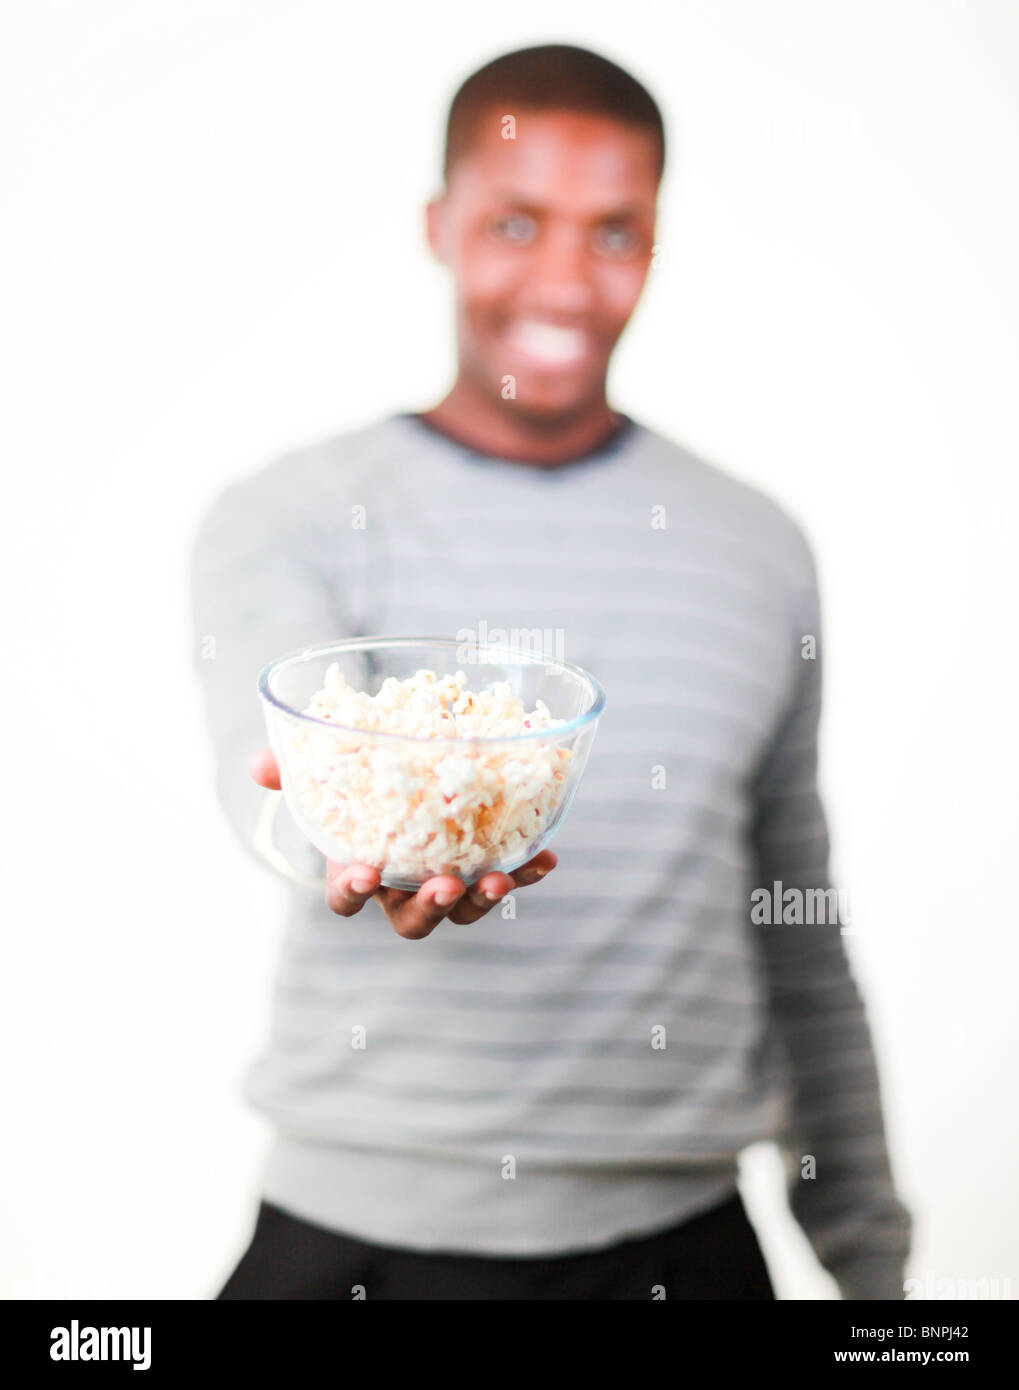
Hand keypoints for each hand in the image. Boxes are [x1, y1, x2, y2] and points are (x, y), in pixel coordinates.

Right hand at [249, 747, 556, 938]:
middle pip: (413, 920)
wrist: (408, 772)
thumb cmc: (359, 784)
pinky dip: (526, 871)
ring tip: (500, 880)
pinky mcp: (486, 866)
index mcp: (360, 870)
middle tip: (445, 887)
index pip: (347, 899)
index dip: (353, 893)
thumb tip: (260, 763)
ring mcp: (448, 883)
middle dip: (429, 908)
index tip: (365, 873)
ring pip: (463, 909)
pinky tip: (546, 857)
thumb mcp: (327, 772)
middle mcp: (404, 888)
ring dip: (483, 899)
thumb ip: (293, 770)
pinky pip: (508, 876)